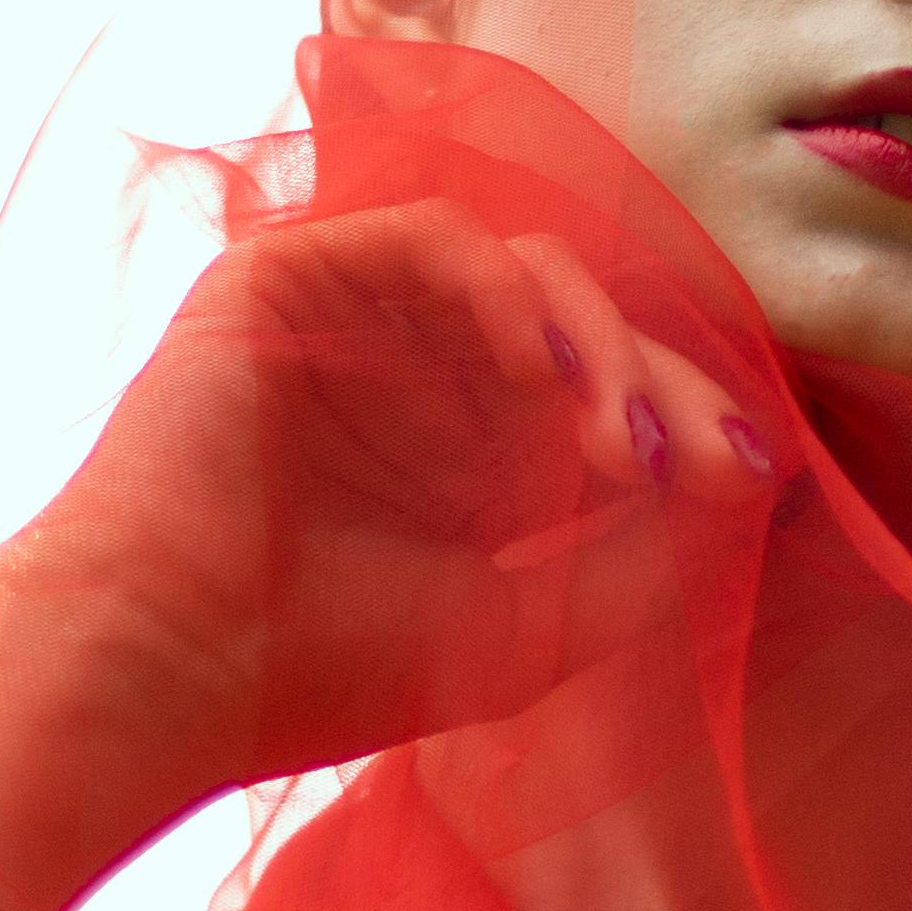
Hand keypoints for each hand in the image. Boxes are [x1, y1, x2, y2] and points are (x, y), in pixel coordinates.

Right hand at [0, 201, 766, 910]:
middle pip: (586, 321)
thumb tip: (750, 481)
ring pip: (522, 267)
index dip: (691, 420)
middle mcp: (418, 374)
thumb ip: (639, 563)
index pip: (610, 390)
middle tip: (693, 462)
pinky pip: (425, 234)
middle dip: (660, 381)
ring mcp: (353, 321)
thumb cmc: (320, 674)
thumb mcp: (526, 630)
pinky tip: (537, 376)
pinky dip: (501, 291)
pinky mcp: (287, 280)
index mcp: (469, 452)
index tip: (750, 478)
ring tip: (610, 438)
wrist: (161, 677)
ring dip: (592, 340)